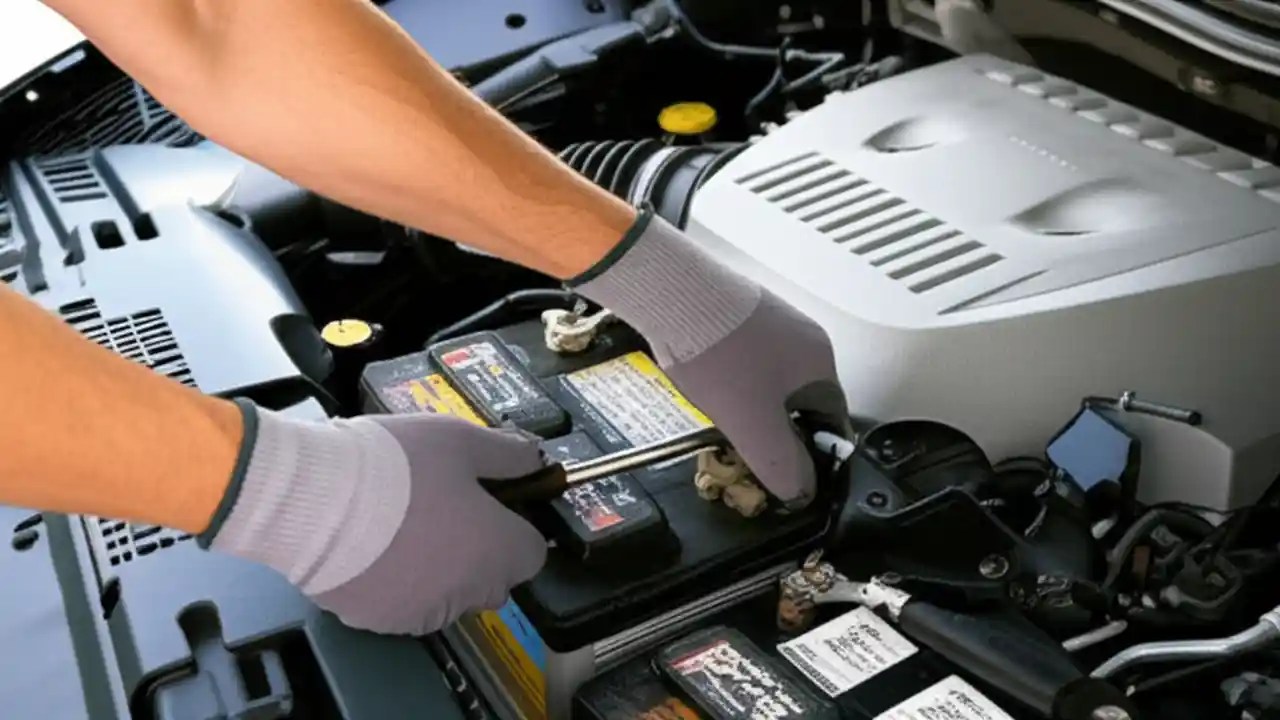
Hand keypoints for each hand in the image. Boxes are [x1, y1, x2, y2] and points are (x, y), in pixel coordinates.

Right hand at [199, 405, 547, 634]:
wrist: (312, 498)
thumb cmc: (395, 465)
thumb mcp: (460, 440)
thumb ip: (507, 454)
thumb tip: (532, 461)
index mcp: (498, 551)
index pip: (533, 552)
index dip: (515, 525)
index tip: (491, 504)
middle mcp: (469, 592)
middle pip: (493, 579)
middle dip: (479, 552)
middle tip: (444, 509)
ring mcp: (423, 612)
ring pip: (448, 595)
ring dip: (438, 571)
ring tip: (401, 525)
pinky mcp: (378, 621)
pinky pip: (403, 605)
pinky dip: (397, 583)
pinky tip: (373, 547)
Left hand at [574, 211, 847, 507]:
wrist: (673, 291)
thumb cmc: (719, 357)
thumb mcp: (752, 425)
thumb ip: (781, 465)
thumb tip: (801, 493)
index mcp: (820, 364)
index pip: (832, 421)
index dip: (815, 454)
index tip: (792, 473)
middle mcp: (805, 336)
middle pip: (802, 398)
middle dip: (781, 428)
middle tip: (753, 451)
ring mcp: (773, 318)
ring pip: (773, 377)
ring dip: (756, 403)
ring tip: (726, 421)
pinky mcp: (741, 309)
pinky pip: (748, 355)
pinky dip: (735, 378)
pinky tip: (709, 385)